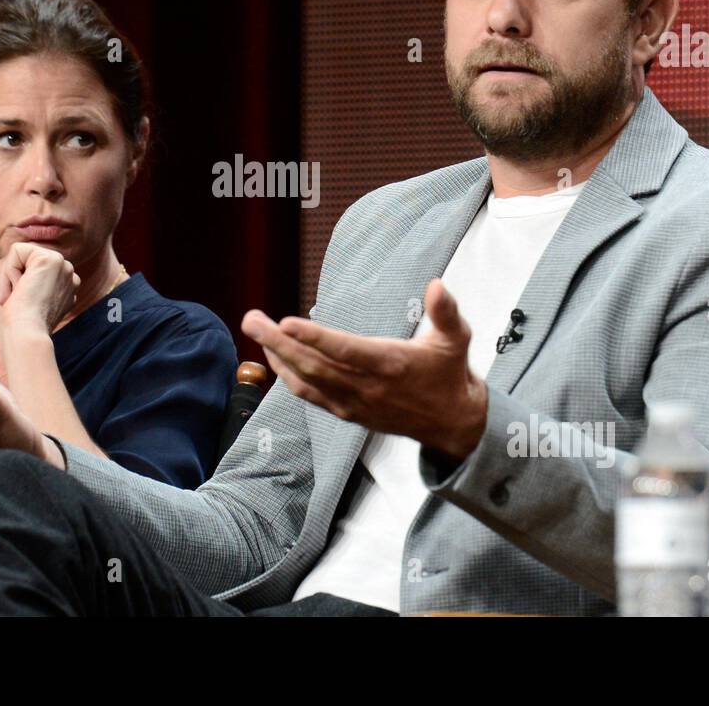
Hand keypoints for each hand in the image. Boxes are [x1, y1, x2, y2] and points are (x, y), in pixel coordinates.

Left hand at [0, 242, 79, 345]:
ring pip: (21, 254)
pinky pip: (17, 250)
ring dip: (6, 275)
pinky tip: (14, 290)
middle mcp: (69, 277)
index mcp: (65, 289)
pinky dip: (7, 270)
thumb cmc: (17, 328)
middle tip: (2, 300)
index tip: (6, 303)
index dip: (14, 283)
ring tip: (7, 298)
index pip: (33, 271)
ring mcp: (63, 267)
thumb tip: (10, 269)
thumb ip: (23, 283)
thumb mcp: (23, 301)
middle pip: (27, 259)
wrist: (24, 336)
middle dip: (8, 276)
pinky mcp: (51, 259)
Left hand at [240, 278, 488, 459]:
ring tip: (256, 329)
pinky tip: (274, 356)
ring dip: (277, 356)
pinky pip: (310, 394)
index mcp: (391, 364)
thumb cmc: (450, 373)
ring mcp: (354, 402)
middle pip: (313, 364)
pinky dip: (288, 376)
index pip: (344, 350)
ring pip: (306, 380)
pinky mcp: (347, 412)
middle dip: (278, 341)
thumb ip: (446, 311)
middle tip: (251, 319)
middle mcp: (367, 386)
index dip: (313, 337)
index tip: (286, 322)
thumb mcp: (456, 339)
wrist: (451, 423)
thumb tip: (436, 284)